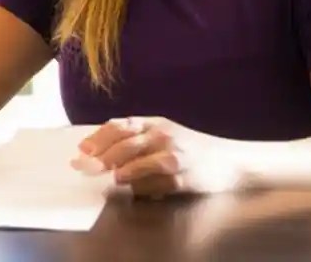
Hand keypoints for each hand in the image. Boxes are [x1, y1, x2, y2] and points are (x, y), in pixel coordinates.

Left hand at [73, 117, 242, 197]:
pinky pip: (158, 181)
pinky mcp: (184, 176)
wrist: (228, 161)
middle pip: (126, 143)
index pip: (121, 126)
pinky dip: (142, 185)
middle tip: (84, 166)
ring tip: (108, 176)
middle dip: (102, 156)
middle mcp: (163, 136)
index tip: (82, 149)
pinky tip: (131, 187)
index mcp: (155, 123)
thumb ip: (136, 138)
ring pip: (141, 159)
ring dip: (120, 168)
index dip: (99, 137)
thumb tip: (98, 150)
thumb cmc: (190, 149)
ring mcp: (174, 155)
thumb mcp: (163, 135)